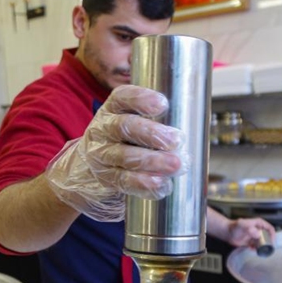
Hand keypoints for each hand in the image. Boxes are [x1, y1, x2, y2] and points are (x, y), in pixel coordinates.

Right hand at [45, 85, 185, 221]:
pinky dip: (145, 184)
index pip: (122, 97)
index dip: (141, 98)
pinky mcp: (106, 179)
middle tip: (176, 139)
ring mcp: (101, 155)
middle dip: (152, 133)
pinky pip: (125, 182)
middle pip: (124, 126)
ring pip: (125, 156)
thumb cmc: (124, 143)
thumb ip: (157, 121)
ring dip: (153, 161)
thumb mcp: (132, 125)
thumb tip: (195, 122)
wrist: (86, 173)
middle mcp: (103, 129)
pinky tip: (162, 185)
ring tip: (175, 165)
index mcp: (112, 109)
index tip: (162, 103)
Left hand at [223, 217, 275, 247]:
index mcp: (259, 224)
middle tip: (267, 248)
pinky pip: (257, 247)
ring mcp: (255, 237)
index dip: (273, 235)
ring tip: (261, 251)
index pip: (270, 228)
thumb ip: (250, 228)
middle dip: (268, 243)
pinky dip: (257, 250)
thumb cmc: (235, 227)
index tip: (272, 242)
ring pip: (263, 243)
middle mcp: (259, 230)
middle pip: (268, 237)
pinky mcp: (252, 243)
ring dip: (263, 247)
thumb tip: (258, 234)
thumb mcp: (242, 225)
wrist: (228, 233)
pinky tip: (253, 250)